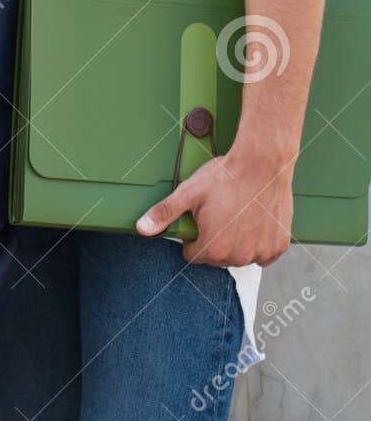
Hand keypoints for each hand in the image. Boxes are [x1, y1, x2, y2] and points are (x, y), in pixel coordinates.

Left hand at [136, 144, 294, 266]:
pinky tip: (255, 221)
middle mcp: (237, 257)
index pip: (193, 255)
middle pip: (217, 257)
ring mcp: (260, 253)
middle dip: (215, 240)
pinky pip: (264, 254)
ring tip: (238, 214)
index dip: (193, 237)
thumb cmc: (226, 176)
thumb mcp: (188, 193)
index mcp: (212, 249)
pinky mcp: (278, 246)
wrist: (263, 163)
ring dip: (237, 242)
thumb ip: (164, 213)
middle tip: (219, 212)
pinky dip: (259, 242)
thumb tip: (142, 229)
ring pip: (240, 255)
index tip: (201, 219)